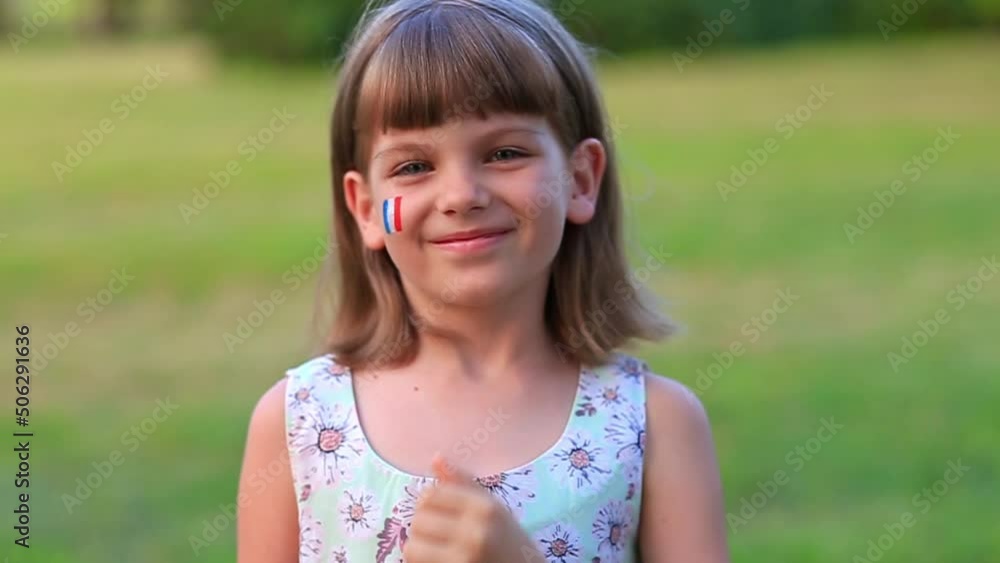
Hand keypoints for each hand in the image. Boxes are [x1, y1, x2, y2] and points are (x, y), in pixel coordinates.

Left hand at [403, 455, 545, 562]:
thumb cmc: (509, 543)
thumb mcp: (494, 510)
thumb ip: (464, 484)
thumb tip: (436, 457)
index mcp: (486, 508)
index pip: (431, 494)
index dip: (428, 503)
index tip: (438, 513)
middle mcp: (476, 532)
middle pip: (419, 519)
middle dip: (423, 527)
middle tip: (438, 535)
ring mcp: (464, 558)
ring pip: (412, 546)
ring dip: (419, 548)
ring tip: (436, 550)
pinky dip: (422, 562)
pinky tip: (437, 560)